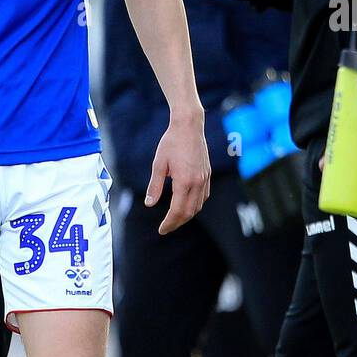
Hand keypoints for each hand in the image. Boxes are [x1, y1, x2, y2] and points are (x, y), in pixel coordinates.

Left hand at [146, 110, 210, 234]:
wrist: (189, 126)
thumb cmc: (171, 143)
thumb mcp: (158, 164)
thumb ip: (155, 186)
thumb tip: (149, 204)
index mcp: (184, 181)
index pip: (177, 210)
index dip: (169, 223)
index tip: (161, 230)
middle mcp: (198, 182)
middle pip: (189, 212)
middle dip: (177, 223)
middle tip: (165, 228)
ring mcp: (205, 179)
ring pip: (198, 206)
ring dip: (187, 216)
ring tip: (174, 219)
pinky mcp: (207, 174)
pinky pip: (204, 196)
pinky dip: (196, 205)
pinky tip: (187, 205)